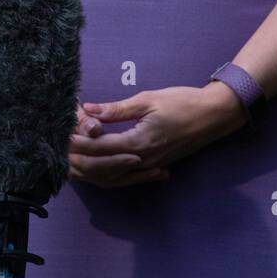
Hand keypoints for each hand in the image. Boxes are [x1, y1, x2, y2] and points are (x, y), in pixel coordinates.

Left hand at [68, 83, 245, 188]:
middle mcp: (143, 160)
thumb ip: (117, 109)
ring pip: (114, 177)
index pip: (99, 147)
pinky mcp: (157, 166)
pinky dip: (110, 175)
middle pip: (103, 168)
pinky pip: (128, 178)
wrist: (214, 116)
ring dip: (93, 170)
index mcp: (139, 142)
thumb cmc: (182, 103)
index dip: (79, 142)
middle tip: (63, 149)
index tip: (62, 135)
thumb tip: (89, 109)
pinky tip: (102, 169)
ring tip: (75, 159)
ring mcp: (151, 166)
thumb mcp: (148, 99)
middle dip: (81, 159)